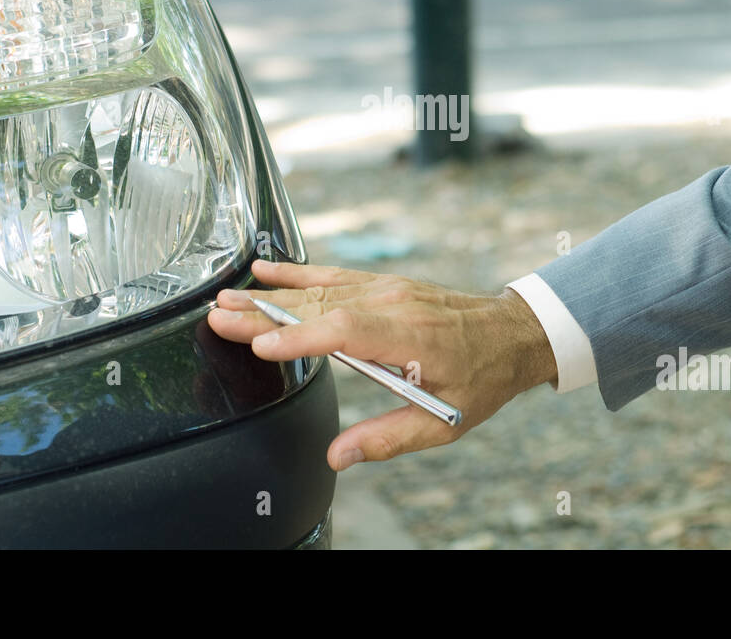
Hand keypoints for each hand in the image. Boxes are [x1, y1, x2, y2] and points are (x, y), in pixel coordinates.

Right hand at [208, 260, 556, 470]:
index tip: (261, 345)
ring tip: (226, 299)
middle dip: (266, 313)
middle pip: (321, 306)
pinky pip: (333, 275)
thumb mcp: (444, 422)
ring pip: (320, 289)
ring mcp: (386, 288)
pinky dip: (297, 273)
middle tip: (219, 318)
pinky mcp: (382, 283)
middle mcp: (394, 303)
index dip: (301, 337)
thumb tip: (338, 456)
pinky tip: (265, 272)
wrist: (511, 331)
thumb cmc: (481, 377)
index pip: (346, 331)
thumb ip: (388, 438)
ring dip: (270, 295)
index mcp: (411, 337)